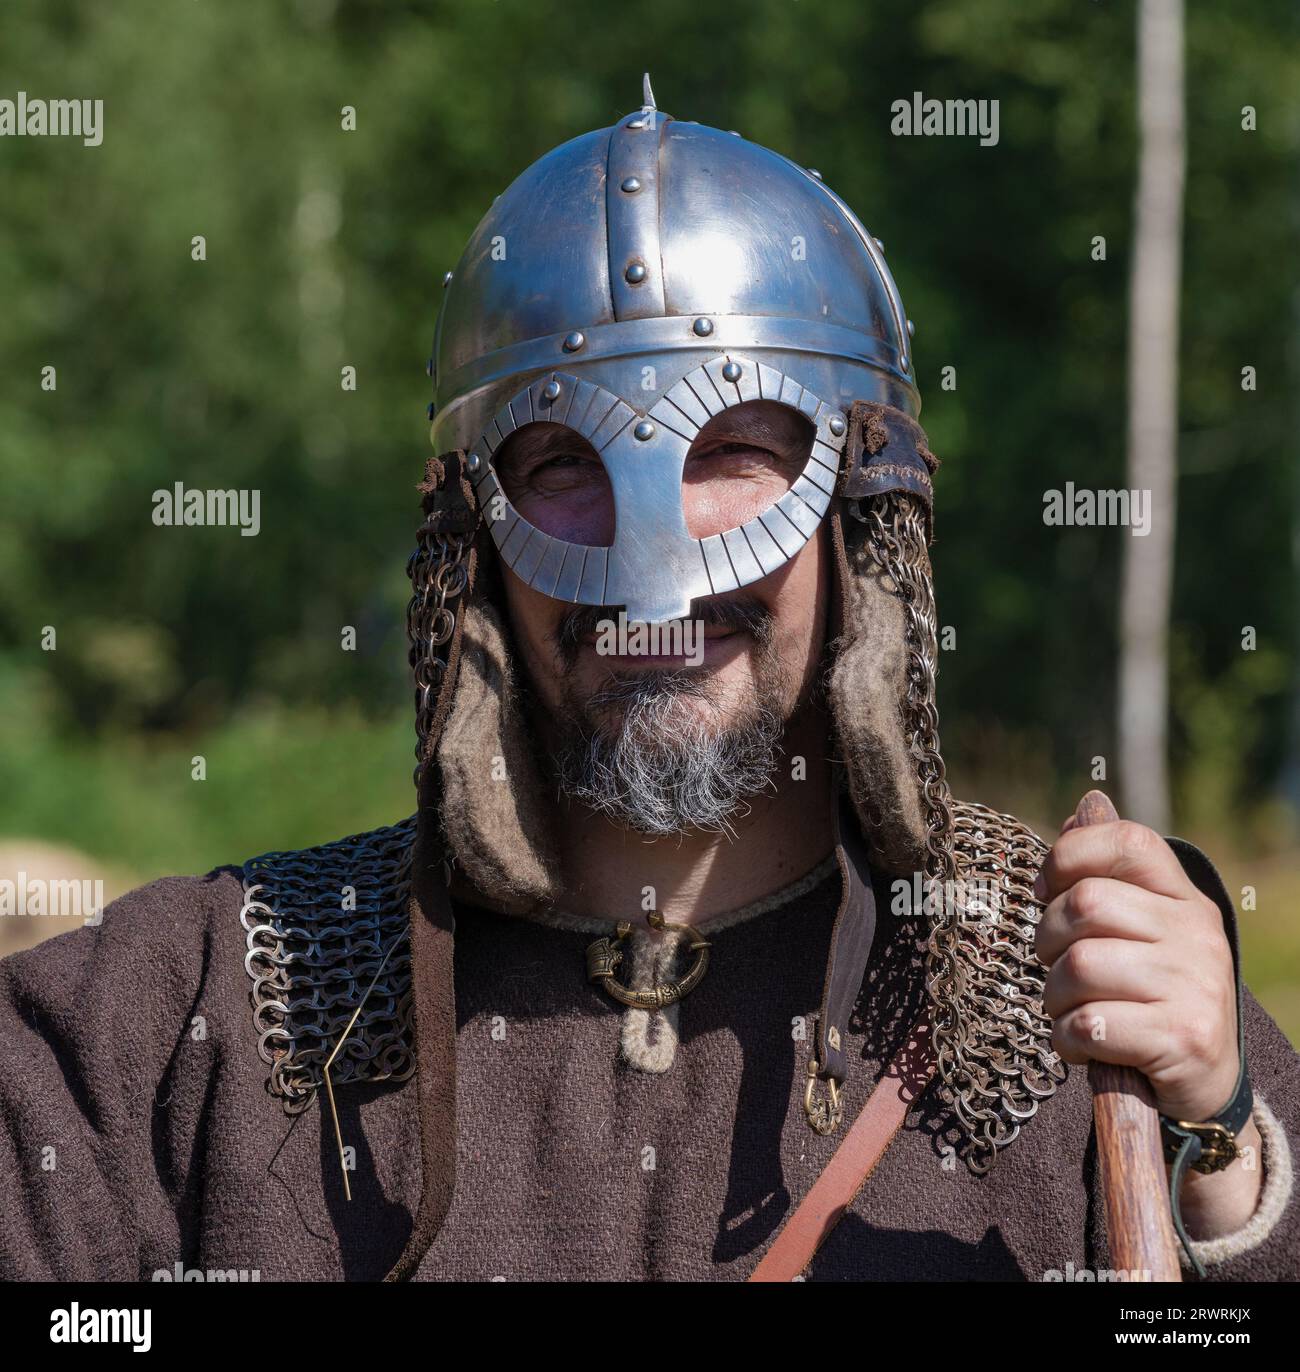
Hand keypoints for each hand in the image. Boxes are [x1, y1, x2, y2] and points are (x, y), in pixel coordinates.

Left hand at [1033, 815, 1261, 1240]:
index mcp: (1183, 898)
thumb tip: (1086, 804)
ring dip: (1053, 997)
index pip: (1128, 841)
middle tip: (1055, 968)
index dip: (1069, 857)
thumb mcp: (1140, 928)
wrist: (1203, 1080)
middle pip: (1086, 905)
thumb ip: (1108, 873)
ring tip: (1067, 1010)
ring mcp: (1195, 986)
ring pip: (1080, 966)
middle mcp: (1197, 934)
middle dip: (1048, 941)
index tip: (1045, 891)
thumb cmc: (1148, 994)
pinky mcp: (1184, 1038)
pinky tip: (1082, 1044)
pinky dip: (1067, 1039)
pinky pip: (1090, 1024)